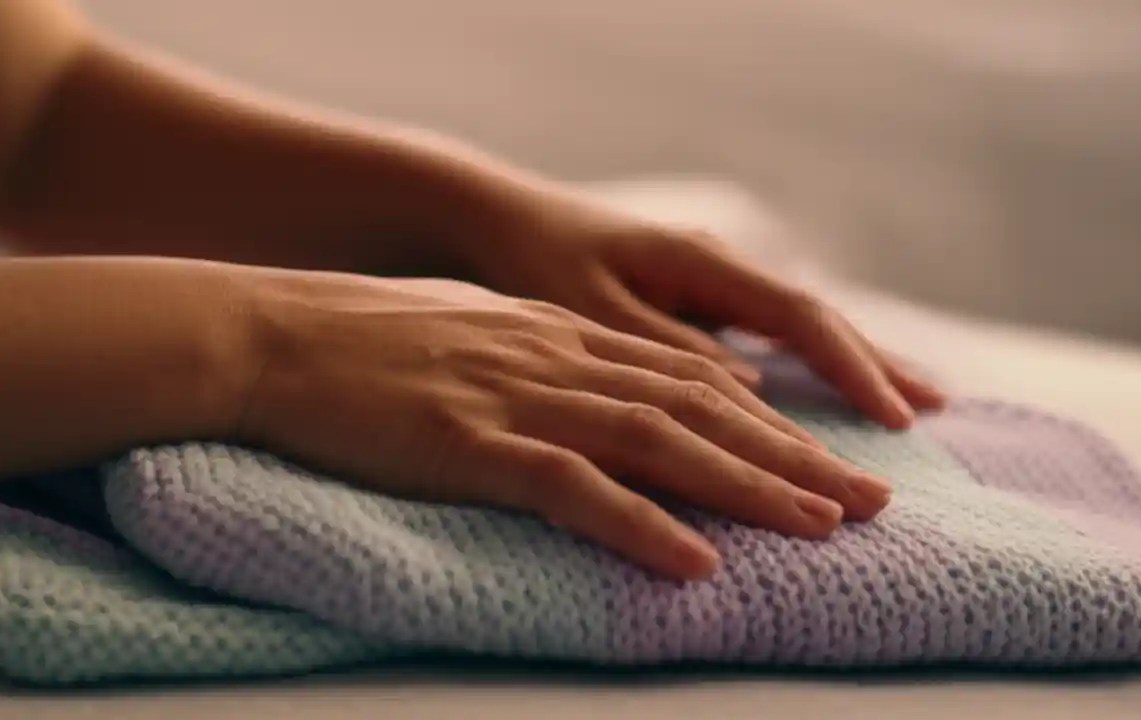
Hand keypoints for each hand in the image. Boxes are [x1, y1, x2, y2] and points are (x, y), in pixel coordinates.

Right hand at [232, 270, 894, 580]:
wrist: (273, 335)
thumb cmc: (361, 344)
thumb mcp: (470, 338)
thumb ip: (536, 362)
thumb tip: (586, 404)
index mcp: (557, 333)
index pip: (685, 376)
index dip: (766, 419)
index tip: (826, 456)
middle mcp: (556, 357)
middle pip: (698, 406)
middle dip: (791, 454)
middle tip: (867, 498)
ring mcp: (517, 398)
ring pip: (660, 441)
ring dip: (748, 486)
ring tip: (821, 525)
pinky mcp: (471, 443)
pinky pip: (574, 488)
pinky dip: (641, 525)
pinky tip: (695, 562)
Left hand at [457, 184, 945, 428]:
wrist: (495, 222)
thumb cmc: (534, 262)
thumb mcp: (588, 309)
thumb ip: (663, 347)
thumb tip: (749, 389)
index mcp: (700, 262)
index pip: (799, 315)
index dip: (850, 369)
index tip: (893, 421)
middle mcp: (716, 269)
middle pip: (816, 319)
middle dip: (872, 367)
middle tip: (935, 414)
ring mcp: (707, 287)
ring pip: (794, 331)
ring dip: (849, 367)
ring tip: (911, 406)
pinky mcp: (689, 307)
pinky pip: (761, 342)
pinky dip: (800, 372)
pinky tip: (822, 401)